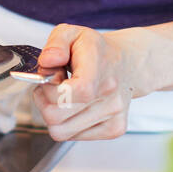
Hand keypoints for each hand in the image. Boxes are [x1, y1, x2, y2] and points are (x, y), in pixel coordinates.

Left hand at [32, 24, 135, 140]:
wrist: (129, 63)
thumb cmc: (97, 51)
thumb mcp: (72, 34)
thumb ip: (56, 44)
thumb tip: (47, 61)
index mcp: (99, 68)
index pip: (72, 93)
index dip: (49, 91)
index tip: (48, 80)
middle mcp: (110, 94)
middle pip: (57, 118)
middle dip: (44, 103)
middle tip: (50, 89)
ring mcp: (114, 114)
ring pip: (62, 132)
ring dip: (54, 116)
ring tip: (61, 98)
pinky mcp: (115, 128)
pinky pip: (74, 138)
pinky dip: (68, 125)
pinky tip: (74, 109)